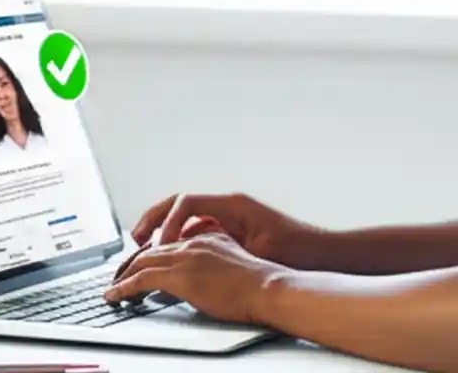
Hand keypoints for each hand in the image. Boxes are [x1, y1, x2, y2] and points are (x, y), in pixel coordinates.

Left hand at [105, 233, 287, 324]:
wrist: (267, 287)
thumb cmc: (260, 282)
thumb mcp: (236, 260)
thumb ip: (218, 258)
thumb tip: (206, 274)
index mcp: (208, 235)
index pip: (171, 236)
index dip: (153, 247)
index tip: (143, 257)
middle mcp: (193, 241)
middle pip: (152, 246)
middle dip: (132, 259)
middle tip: (120, 273)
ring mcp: (185, 256)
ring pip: (142, 259)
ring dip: (124, 273)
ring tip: (114, 286)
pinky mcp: (179, 275)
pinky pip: (141, 278)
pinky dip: (124, 286)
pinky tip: (115, 294)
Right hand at [130, 192, 316, 265]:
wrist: (321, 253)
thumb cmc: (297, 249)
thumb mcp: (255, 248)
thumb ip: (221, 244)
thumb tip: (190, 247)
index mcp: (233, 204)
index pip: (187, 203)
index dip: (167, 223)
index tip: (159, 245)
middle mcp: (230, 205)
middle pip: (180, 203)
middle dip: (155, 218)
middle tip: (136, 239)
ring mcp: (230, 216)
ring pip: (187, 215)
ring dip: (165, 227)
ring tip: (146, 246)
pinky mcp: (233, 230)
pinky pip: (198, 228)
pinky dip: (180, 237)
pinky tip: (172, 255)